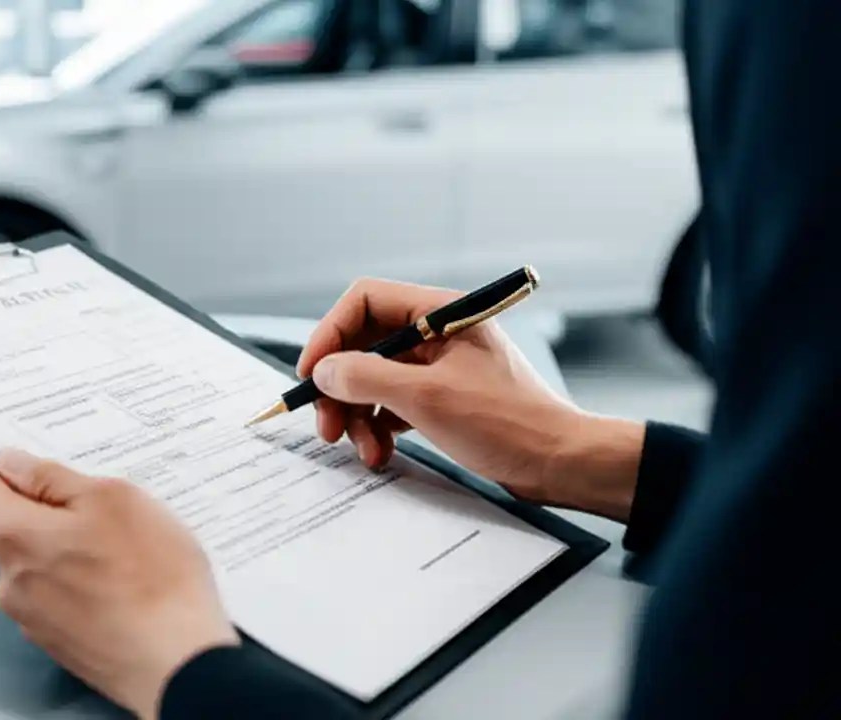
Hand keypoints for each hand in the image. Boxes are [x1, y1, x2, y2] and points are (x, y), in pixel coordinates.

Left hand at [0, 450, 238, 718]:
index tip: (30, 457)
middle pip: (12, 525)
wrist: (178, 662)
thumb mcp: (112, 499)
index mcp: (14, 536)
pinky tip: (124, 582)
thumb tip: (12, 463)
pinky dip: (82, 582)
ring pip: (39, 562)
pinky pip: (58, 596)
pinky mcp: (57, 643)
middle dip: (48, 509)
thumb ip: (52, 478)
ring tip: (124, 549)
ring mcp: (31, 618)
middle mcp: (9, 581)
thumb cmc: (152, 577)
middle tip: (102, 505)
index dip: (0, 462)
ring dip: (68, 548)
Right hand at [297, 278, 642, 520]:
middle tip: (327, 427)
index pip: (364, 302)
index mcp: (439, 312)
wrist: (560, 462)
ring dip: (358, 415)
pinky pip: (392, 402)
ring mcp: (439, 365)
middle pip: (362, 344)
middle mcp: (437, 331)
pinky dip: (379, 426)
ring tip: (364, 451)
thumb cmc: (508, 423)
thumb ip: (366, 379)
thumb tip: (323, 371)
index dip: (329, 334)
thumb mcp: (426, 399)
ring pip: (373, 378)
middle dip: (340, 387)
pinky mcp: (442, 396)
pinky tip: (382, 451)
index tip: (312, 374)